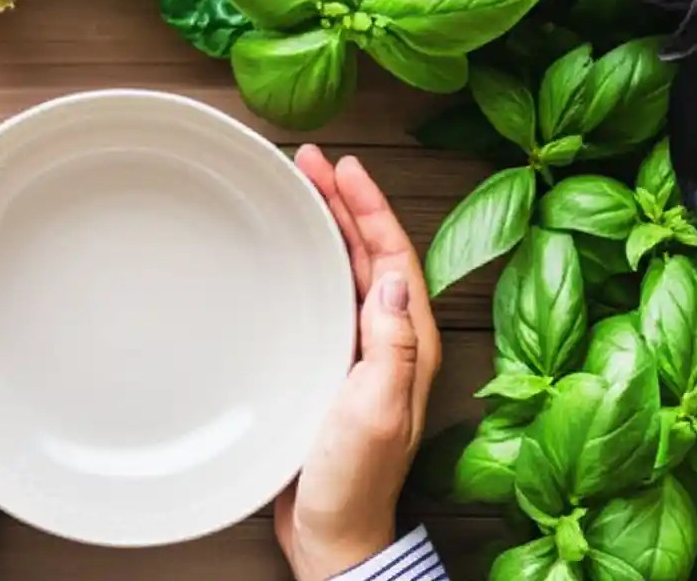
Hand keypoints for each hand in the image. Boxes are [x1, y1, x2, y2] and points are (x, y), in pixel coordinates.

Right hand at [275, 145, 441, 580]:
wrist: (332, 533)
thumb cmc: (353, 481)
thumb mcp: (375, 411)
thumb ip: (392, 348)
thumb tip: (398, 279)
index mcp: (409, 345)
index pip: (395, 257)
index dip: (370, 208)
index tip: (343, 167)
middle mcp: (389, 343)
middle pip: (370, 254)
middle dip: (343, 203)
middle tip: (308, 162)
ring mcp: (358, 353)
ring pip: (346, 271)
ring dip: (326, 228)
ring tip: (298, 191)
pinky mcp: (328, 367)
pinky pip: (323, 299)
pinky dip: (308, 265)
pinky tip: (287, 257)